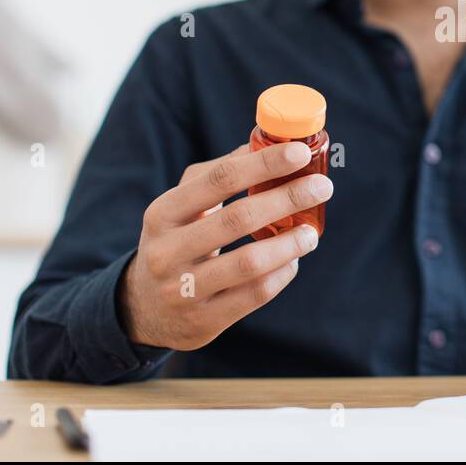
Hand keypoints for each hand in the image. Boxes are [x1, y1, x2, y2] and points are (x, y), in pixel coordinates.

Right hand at [119, 141, 333, 349]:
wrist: (143, 308)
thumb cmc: (175, 241)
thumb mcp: (180, 206)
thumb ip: (218, 173)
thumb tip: (266, 143)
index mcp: (163, 213)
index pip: (219, 180)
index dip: (263, 164)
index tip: (299, 152)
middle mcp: (167, 251)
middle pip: (238, 219)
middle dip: (287, 199)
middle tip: (322, 187)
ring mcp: (184, 289)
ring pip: (250, 263)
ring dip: (290, 243)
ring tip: (311, 233)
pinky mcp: (203, 320)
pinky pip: (255, 294)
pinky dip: (282, 274)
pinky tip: (293, 261)